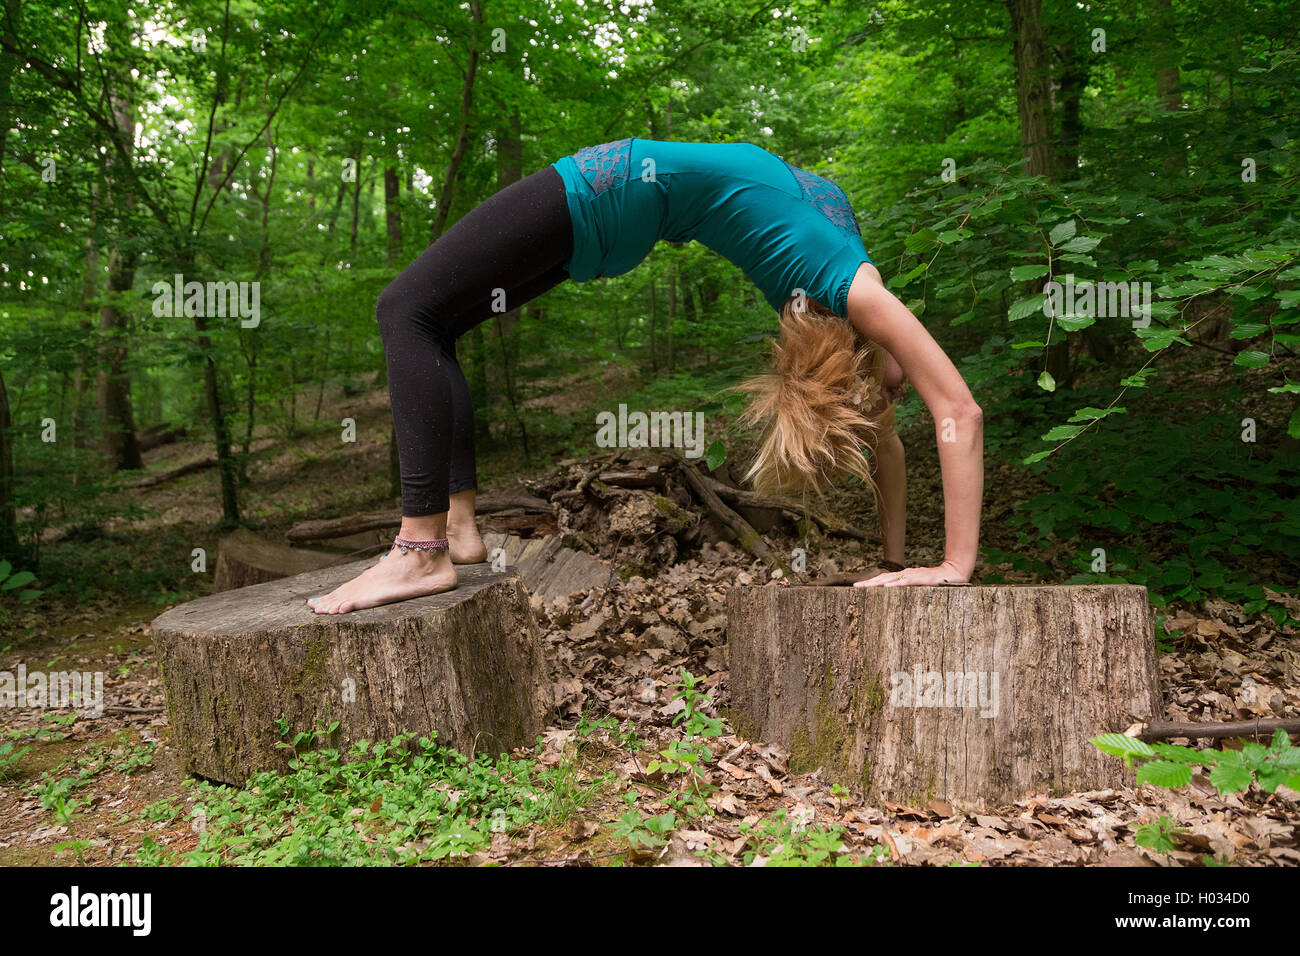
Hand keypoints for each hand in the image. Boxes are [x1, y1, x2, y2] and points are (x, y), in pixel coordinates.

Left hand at [853, 560, 969, 586]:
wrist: (955, 572)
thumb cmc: (937, 581)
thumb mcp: (920, 587)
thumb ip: (909, 590)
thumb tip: (896, 596)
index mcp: (904, 577)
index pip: (884, 580)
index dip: (870, 583)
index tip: (857, 587)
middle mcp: (906, 574)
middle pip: (884, 579)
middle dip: (869, 583)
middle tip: (855, 587)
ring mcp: (914, 576)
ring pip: (892, 579)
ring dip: (878, 583)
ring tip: (865, 587)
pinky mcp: (922, 579)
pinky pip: (907, 582)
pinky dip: (896, 585)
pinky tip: (886, 587)